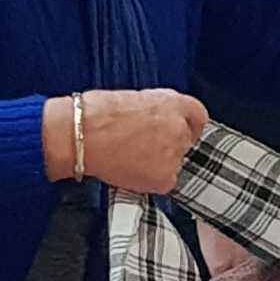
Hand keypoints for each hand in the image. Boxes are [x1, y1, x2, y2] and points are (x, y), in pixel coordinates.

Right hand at [72, 89, 209, 194]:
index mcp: (174, 103)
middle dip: (168, 144)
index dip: (188, 125)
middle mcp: (179, 128)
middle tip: (144, 146)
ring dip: (159, 163)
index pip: (198, 116)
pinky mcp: (165, 178)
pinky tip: (131, 170)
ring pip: (174, 163)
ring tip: (131, 157)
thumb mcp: (135, 99)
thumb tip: (158, 121)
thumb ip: (157, 111)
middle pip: (185, 141)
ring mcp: (174, 154)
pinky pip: (165, 182)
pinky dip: (150, 180)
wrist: (81, 134)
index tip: (181, 130)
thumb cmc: (97, 113)